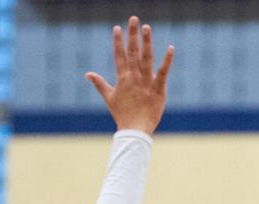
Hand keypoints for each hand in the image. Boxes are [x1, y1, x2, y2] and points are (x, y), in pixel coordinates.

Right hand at [86, 16, 174, 134]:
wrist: (135, 130)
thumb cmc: (122, 114)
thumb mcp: (109, 98)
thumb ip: (99, 83)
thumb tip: (87, 74)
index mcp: (122, 78)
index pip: (120, 56)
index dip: (118, 41)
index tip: (117, 28)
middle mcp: (134, 77)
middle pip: (133, 52)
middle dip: (132, 35)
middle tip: (134, 19)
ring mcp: (147, 82)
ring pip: (147, 58)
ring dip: (147, 42)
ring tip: (147, 27)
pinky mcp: (158, 89)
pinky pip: (163, 72)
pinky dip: (167, 61)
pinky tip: (171, 48)